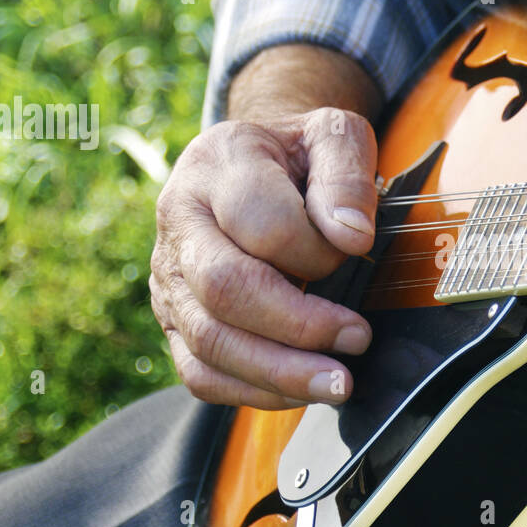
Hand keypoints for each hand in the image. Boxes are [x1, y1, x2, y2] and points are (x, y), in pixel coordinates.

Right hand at [150, 108, 378, 408]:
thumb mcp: (332, 135)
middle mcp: (179, 220)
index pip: (261, 223)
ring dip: (279, 372)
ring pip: (209, 340)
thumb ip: (346, 174)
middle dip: (298, 326)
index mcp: (218, 164)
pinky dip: (252, 392)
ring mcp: (169, 275)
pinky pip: (200, 373)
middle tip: (357, 340)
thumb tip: (350, 237)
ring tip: (337, 383)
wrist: (251, 163)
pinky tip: (299, 392)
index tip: (358, 252)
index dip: (315, 251)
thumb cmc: (298, 155)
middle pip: (225, 288)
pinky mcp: (174, 320)